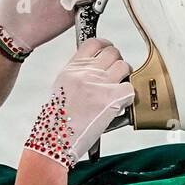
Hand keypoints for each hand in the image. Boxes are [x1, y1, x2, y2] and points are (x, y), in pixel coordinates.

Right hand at [24, 38, 132, 169]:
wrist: (55, 140)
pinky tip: (120, 104)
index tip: (108, 50)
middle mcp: (86, 73)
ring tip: (119, 88)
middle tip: (117, 72)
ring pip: (124, 67)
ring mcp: (100, 84)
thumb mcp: (60, 89)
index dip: (105, 45)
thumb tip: (94, 71)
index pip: (94, 43)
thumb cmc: (55, 121)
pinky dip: (128, 97)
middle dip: (117, 61)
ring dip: (125, 76)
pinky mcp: (112, 100)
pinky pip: (130, 89)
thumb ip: (77, 75)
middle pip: (112, 52)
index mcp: (72, 68)